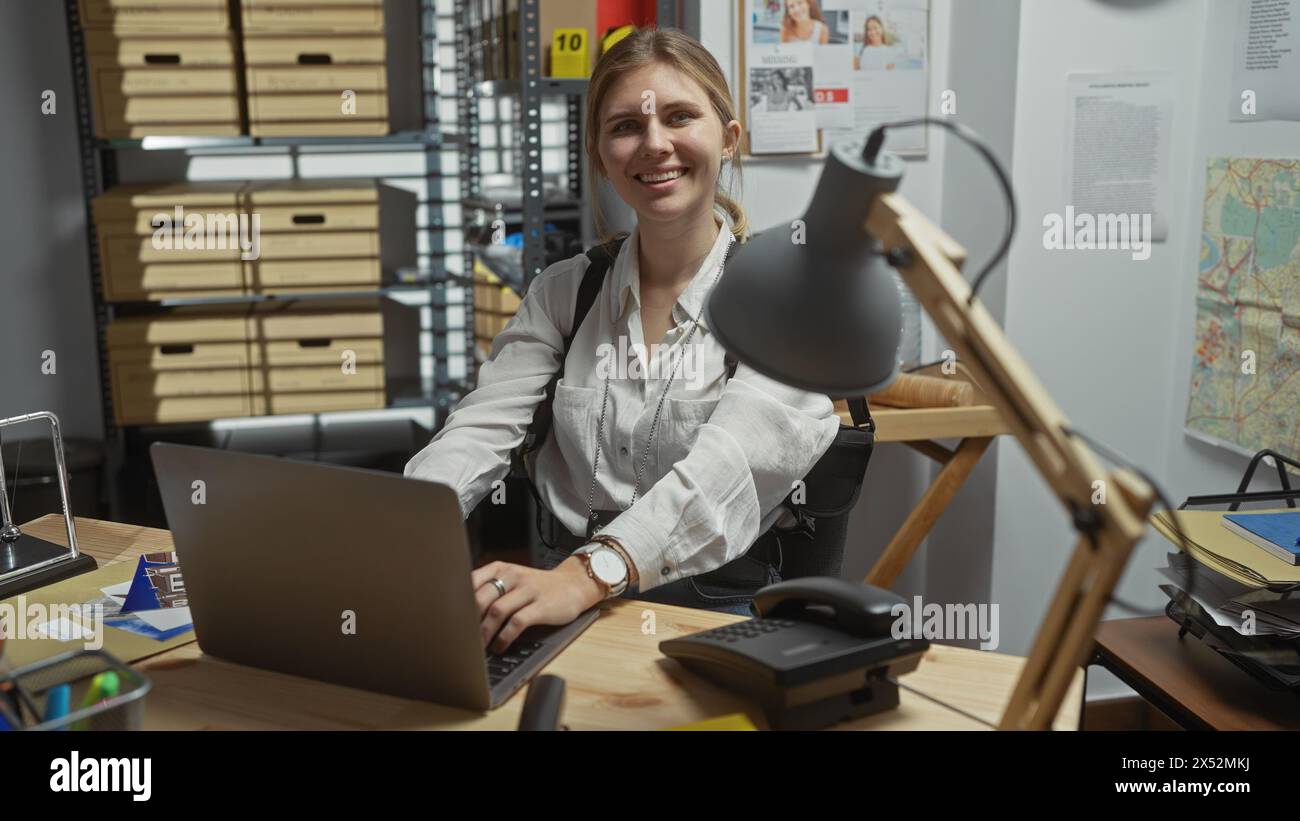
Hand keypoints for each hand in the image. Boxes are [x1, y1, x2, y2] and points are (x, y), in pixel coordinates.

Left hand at [471, 558, 605, 652]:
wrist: (573, 585)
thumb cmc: (537, 587)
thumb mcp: (512, 580)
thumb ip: (489, 590)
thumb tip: (461, 614)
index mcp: (500, 568)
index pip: (470, 582)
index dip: (458, 603)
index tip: (450, 621)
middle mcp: (513, 575)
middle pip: (481, 598)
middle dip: (469, 622)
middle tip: (463, 639)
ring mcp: (528, 590)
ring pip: (497, 611)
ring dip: (484, 633)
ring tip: (480, 647)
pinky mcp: (541, 606)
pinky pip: (517, 623)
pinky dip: (504, 638)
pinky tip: (499, 646)